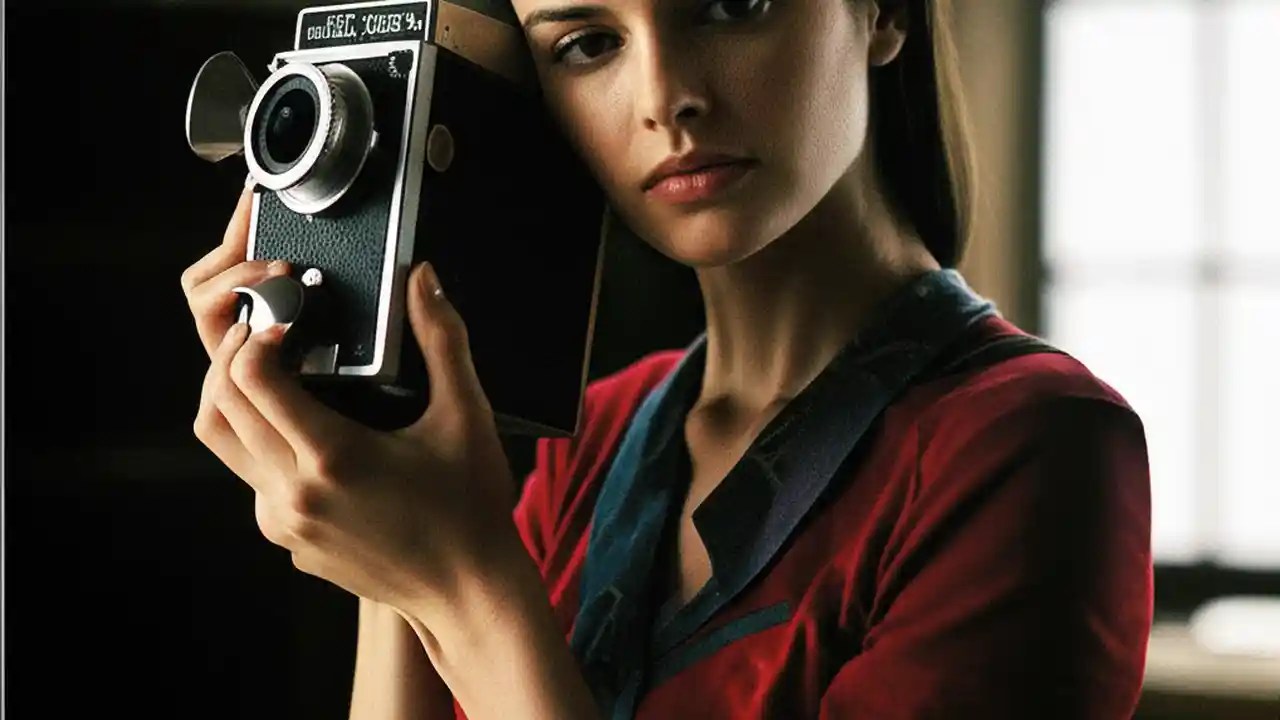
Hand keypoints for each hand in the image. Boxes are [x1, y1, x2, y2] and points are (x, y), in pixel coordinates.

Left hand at [184, 189, 520, 615]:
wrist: (469, 593)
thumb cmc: (472, 507)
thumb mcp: (467, 416)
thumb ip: (443, 339)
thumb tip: (422, 278)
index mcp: (333, 458)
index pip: (251, 379)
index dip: (256, 332)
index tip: (283, 313)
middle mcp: (293, 494)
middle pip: (220, 405)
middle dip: (233, 352)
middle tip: (266, 324)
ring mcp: (282, 523)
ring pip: (222, 442)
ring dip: (233, 396)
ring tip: (270, 365)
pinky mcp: (286, 540)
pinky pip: (251, 476)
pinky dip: (261, 438)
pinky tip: (306, 424)